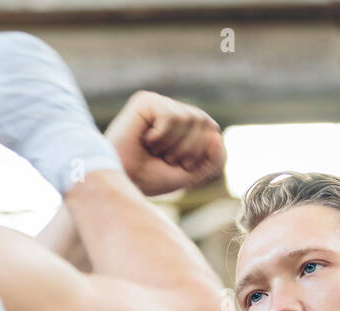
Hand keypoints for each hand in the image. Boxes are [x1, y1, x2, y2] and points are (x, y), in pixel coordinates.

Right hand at [0, 25, 119, 194]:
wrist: (61, 142)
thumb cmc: (16, 124)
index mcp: (0, 45)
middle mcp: (22, 41)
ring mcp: (41, 53)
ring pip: (8, 60)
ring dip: (3, 78)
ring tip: (15, 106)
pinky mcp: (55, 68)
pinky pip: (27, 70)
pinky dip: (22, 84)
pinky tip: (29, 106)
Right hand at [104, 91, 225, 196]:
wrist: (122, 180)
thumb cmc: (151, 178)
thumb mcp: (191, 174)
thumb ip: (214, 159)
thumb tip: (217, 135)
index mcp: (187, 127)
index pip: (213, 132)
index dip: (201, 154)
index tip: (178, 165)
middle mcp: (175, 111)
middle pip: (205, 124)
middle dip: (189, 150)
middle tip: (164, 158)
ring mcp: (161, 104)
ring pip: (189, 119)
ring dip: (172, 144)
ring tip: (153, 150)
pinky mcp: (146, 101)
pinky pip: (170, 116)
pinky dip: (161, 136)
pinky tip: (145, 139)